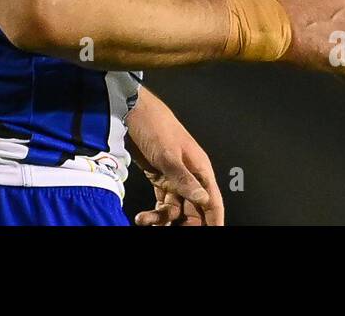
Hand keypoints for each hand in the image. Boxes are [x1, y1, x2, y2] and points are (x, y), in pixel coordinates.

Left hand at [125, 88, 223, 225]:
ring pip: (175, 209)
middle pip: (195, 210)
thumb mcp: (168, 154)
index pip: (212, 202)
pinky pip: (162, 203)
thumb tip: (203, 199)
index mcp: (200, 169)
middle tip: (170, 230)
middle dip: (186, 224)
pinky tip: (143, 218)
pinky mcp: (159, 178)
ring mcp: (174, 178)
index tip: (215, 234)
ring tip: (145, 221)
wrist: (130, 111)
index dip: (214, 221)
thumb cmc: (154, 125)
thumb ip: (184, 178)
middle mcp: (190, 176)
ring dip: (162, 219)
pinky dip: (154, 213)